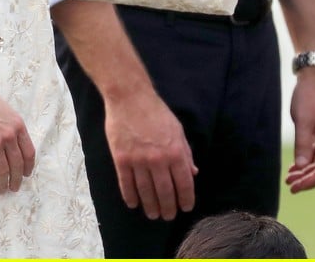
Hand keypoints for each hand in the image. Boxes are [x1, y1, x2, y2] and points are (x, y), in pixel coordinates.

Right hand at [0, 68, 35, 193]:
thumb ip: (12, 128)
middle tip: (14, 187)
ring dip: (2, 183)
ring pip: (2, 170)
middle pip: (17, 164)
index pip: (29, 152)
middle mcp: (8, 135)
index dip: (28, 167)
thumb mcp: (6, 111)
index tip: (26, 174)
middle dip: (17, 179)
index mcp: (18, 125)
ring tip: (1, 189)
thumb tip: (15, 147)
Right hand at [105, 89, 195, 219]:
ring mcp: (138, 161)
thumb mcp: (177, 130)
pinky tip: (134, 204)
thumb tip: (193, 173)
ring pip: (146, 192)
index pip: (184, 183)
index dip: (186, 199)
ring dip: (150, 206)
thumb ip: (185, 152)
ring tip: (153, 214)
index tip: (186, 208)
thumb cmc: (156, 112)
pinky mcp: (121, 159)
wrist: (130, 98)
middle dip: (168, 208)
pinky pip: (126, 184)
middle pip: (165, 192)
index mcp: (175, 152)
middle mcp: (158, 159)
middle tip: (168, 216)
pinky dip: (131, 197)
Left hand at [284, 68, 314, 191]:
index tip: (296, 186)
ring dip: (306, 171)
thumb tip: (300, 167)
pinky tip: (295, 166)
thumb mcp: (303, 119)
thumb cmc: (310, 95)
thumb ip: (303, 144)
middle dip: (308, 178)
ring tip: (289, 178)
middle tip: (290, 185)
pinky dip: (308, 160)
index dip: (313, 181)